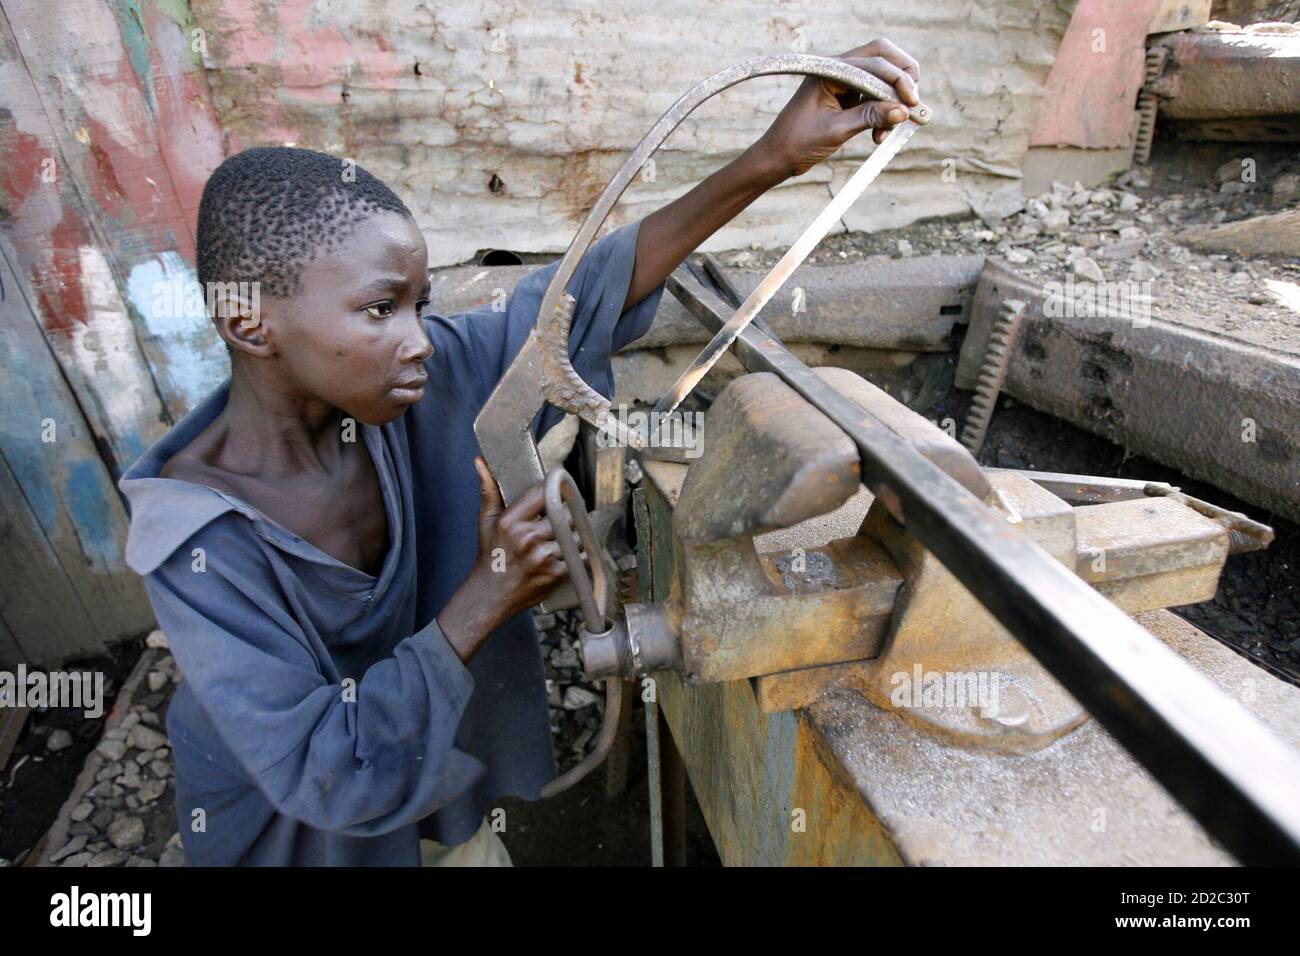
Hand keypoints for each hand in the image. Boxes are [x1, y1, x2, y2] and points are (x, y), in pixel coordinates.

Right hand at [438, 458, 571, 657]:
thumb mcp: (486, 522)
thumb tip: (481, 462)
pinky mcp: (556, 573)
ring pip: (575, 534)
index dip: (554, 488)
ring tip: (563, 535)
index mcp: (511, 522)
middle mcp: (528, 538)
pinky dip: (577, 553)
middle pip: (565, 513)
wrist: (490, 595)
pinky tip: (566, 553)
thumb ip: (489, 490)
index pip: (544, 492)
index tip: (558, 488)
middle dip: (566, 513)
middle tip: (563, 515)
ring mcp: (543, 556)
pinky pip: (579, 555)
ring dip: (574, 533)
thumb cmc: (490, 556)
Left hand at [753, 39, 920, 178]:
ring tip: (890, 130)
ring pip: (881, 78)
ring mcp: (843, 82)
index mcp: (830, 71)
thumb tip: (903, 111)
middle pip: (882, 58)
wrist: (777, 158)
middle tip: (913, 104)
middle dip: (902, 80)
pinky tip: (879, 134)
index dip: (898, 81)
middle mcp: (838, 70)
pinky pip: (873, 97)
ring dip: (892, 101)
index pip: (874, 63)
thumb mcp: (836, 131)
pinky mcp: (846, 97)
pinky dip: (882, 112)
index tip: (912, 103)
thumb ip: (870, 117)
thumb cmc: (797, 143)